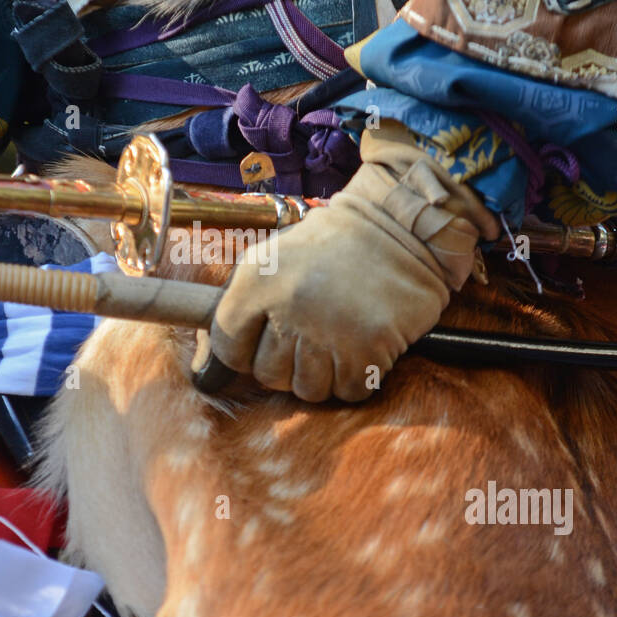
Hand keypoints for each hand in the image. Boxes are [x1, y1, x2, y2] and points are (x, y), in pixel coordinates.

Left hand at [198, 138, 498, 401]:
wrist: (401, 225)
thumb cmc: (334, 246)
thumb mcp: (276, 257)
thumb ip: (246, 303)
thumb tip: (215, 363)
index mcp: (257, 280)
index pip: (227, 347)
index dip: (243, 353)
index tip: (261, 346)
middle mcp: (288, 307)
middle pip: (268, 375)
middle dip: (286, 365)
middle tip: (308, 340)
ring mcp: (329, 330)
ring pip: (308, 390)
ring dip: (322, 375)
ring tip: (336, 342)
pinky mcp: (369, 347)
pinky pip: (350, 390)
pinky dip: (357, 379)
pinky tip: (362, 349)